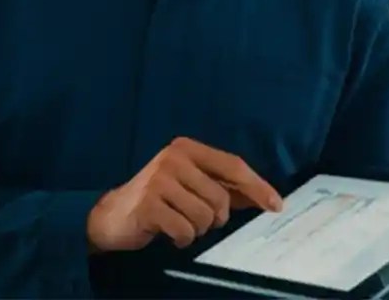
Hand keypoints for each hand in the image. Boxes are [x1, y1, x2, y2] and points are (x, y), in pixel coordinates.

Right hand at [86, 137, 282, 252]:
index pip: (232, 165)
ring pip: (204, 217)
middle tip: (197, 219)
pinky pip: (185, 230)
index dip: (257, 186)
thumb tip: (266, 198)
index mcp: (187, 148)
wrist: (113, 215)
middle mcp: (173, 158)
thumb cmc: (159, 200)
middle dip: (216, 218)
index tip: (276, 204)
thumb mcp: (192, 188)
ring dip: (197, 230)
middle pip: (221, 198)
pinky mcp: (148, 204)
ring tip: (179, 223)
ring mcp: (159, 180)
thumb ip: (226, 189)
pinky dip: (182, 239)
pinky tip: (169, 233)